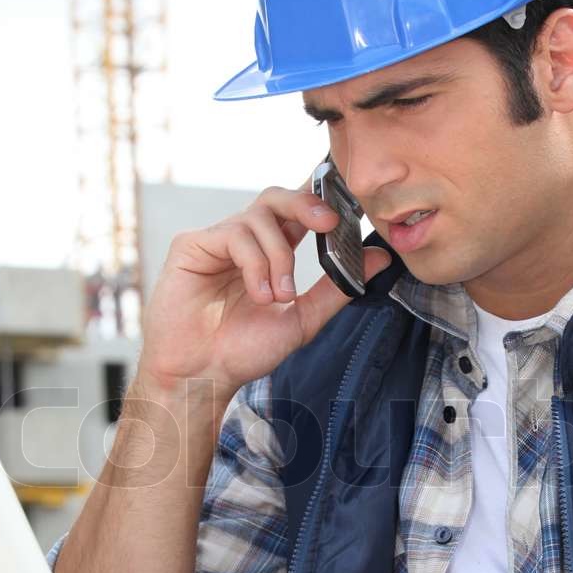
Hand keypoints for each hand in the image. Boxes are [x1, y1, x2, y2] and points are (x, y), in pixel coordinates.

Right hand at [138, 179, 392, 397]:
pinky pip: (234, 235)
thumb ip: (338, 288)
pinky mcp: (192, 245)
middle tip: (329, 223)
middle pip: (277, 197)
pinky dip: (255, 264)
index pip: (298, 210)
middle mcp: (244, 240)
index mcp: (271, 251)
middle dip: (307, 204)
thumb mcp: (303, 319)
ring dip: (279, 257)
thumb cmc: (245, 350)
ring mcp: (217, 240)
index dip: (322, 197)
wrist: (203, 375)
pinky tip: (258, 294)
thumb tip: (381, 258)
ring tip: (279, 296)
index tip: (349, 201)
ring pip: (259, 217)